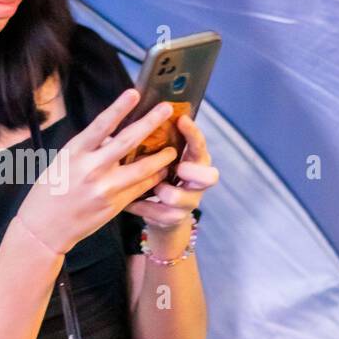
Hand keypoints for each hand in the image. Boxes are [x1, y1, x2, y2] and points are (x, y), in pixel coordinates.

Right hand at [17, 88, 184, 253]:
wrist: (43, 228)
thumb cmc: (49, 191)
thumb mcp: (63, 162)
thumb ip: (88, 148)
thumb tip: (112, 135)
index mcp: (75, 153)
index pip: (101, 124)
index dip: (120, 107)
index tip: (135, 93)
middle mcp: (91, 168)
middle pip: (127, 141)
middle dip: (150, 122)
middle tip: (166, 109)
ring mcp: (104, 188)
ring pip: (142, 168)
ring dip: (161, 157)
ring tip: (172, 150)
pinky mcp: (114, 205)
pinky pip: (140, 188)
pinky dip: (153, 178)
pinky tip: (161, 172)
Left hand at [124, 111, 218, 231]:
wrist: (163, 215)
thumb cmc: (160, 175)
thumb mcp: (160, 158)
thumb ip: (154, 144)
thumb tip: (127, 124)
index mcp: (195, 160)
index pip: (199, 144)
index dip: (193, 133)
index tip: (181, 119)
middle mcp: (198, 181)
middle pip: (210, 176)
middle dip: (193, 172)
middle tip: (179, 168)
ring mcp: (190, 201)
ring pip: (178, 197)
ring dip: (160, 191)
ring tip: (150, 187)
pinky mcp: (176, 218)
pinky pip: (159, 214)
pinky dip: (142, 207)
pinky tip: (129, 203)